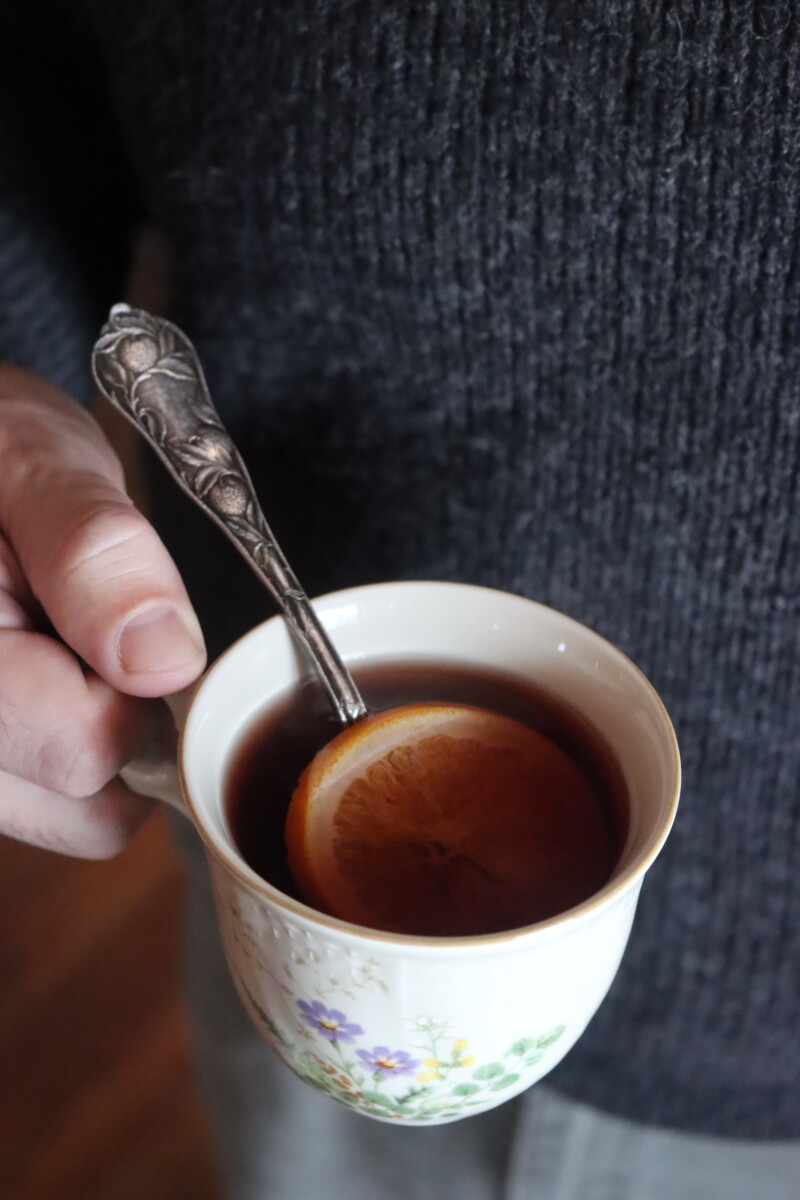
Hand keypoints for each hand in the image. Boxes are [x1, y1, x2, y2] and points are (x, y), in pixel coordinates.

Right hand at [0, 364, 205, 856]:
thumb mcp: (39, 463)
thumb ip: (94, 553)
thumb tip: (161, 662)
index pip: (85, 748)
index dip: (130, 681)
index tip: (108, 608)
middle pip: (83, 806)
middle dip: (115, 714)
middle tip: (79, 620)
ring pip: (74, 818)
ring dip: (95, 736)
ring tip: (55, 640)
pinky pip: (53, 806)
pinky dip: (69, 748)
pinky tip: (44, 670)